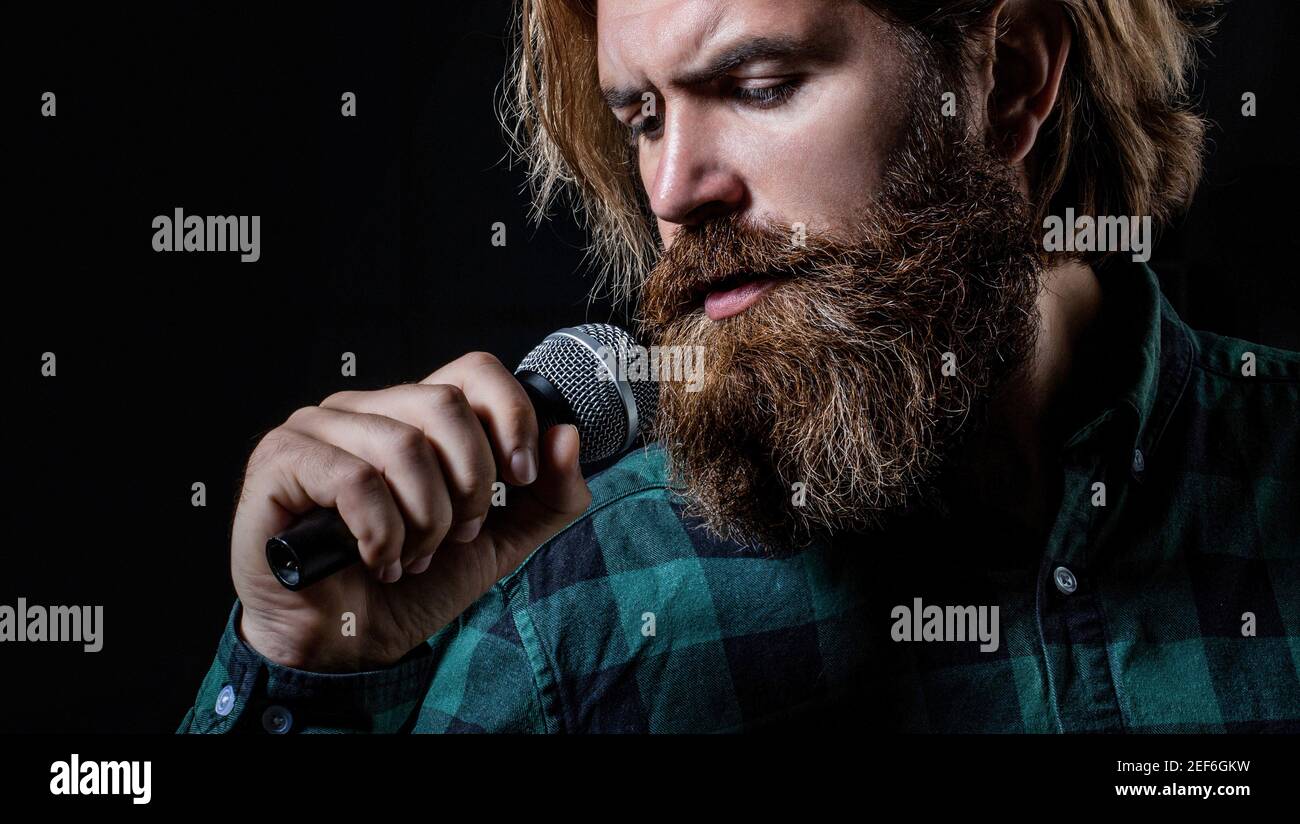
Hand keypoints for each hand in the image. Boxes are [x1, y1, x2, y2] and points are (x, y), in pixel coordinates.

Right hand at [229, 352, 590, 670]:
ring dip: (423, 521)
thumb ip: (546, 496)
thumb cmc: (411, 587)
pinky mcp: (280, 460)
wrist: (346, 647)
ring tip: (408, 558)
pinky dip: (380, 533)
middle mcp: (365, 408)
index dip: (511, 418)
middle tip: (452, 537)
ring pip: (405, 445)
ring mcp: (318, 428)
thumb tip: (568, 434)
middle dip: (469, 485)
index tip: (519, 480)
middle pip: (447, 404)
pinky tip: (374, 561)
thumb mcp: (499, 543)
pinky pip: (355, 479)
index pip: (475, 371)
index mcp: (414, 414)